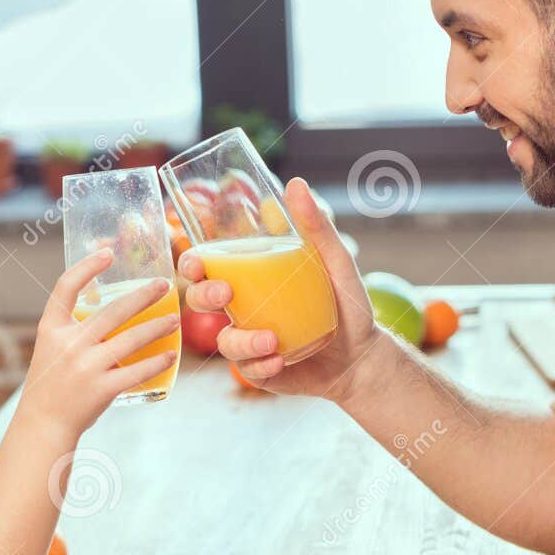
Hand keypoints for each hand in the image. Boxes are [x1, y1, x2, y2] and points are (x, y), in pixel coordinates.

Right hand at [19, 250, 178, 437]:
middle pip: (113, 311)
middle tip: (164, 285)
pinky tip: (170, 355)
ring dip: (157, 326)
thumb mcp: (52, 347)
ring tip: (174, 320)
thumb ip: (75, 329)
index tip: (108, 253)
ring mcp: (85, 367)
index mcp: (51, 328)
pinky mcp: (101, 389)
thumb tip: (111, 309)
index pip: (66, 287)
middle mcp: (68, 344)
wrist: (43, 424)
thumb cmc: (52, 383)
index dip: (88, 267)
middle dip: (144, 295)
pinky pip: (137, 371)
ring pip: (131, 339)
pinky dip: (157, 362)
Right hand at [179, 176, 386, 402]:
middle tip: (225, 294)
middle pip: (200, 302)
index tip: (197, 263)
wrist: (363, 355)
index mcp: (251, 280)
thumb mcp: (335, 262)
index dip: (190, 265)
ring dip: (240, 340)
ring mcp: (249, 341)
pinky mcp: (260, 370)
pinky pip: (247, 369)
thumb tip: (295, 183)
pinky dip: (259, 364)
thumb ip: (316, 226)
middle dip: (203, 297)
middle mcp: (243, 309)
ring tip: (271, 339)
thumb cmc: (346, 304)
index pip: (207, 268)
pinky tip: (280, 359)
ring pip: (224, 341)